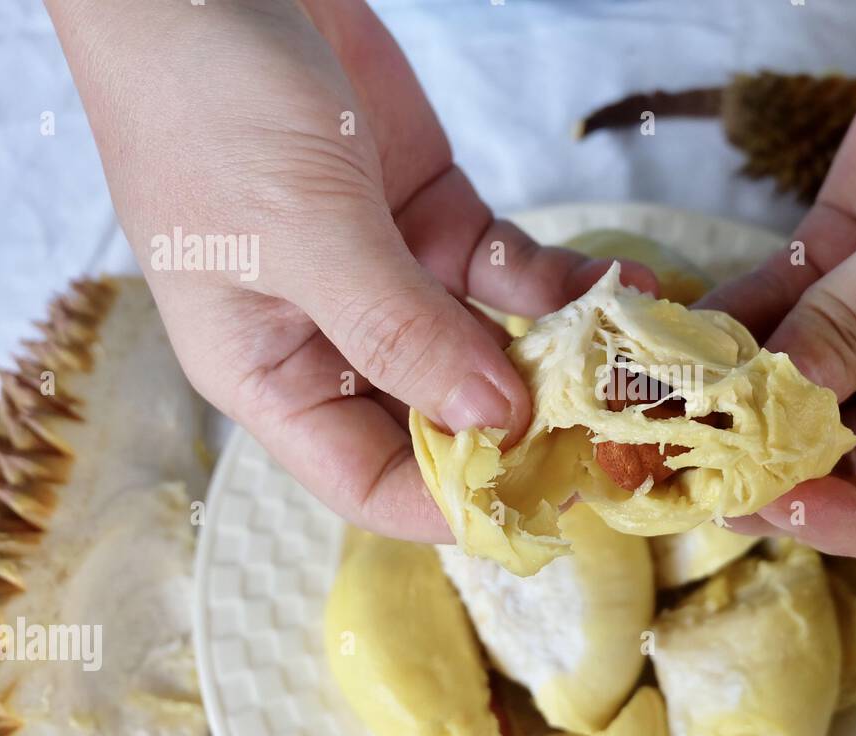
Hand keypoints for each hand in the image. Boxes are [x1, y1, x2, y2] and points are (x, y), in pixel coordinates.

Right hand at [47, 0, 651, 540]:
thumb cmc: (211, 110)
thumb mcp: (303, 234)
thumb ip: (402, 332)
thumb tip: (497, 422)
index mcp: (274, 373)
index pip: (370, 480)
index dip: (453, 505)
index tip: (546, 505)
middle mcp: (339, 340)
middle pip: (446, 421)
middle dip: (528, 433)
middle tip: (621, 440)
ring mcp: (397, 279)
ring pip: (495, 349)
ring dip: (566, 361)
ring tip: (644, 368)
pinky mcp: (441, 219)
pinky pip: (517, 274)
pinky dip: (570, 284)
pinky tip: (629, 286)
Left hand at [701, 0, 855, 556]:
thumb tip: (767, 399)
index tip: (780, 506)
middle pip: (851, 453)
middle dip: (772, 461)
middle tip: (692, 461)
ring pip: (800, 383)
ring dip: (734, 394)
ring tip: (662, 404)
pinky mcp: (841, 263)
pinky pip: (776, 311)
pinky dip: (729, 325)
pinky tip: (677, 333)